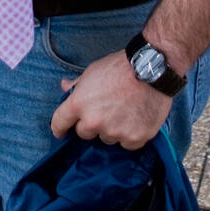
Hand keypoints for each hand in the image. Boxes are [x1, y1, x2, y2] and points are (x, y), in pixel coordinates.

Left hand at [50, 50, 171, 148]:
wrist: (151, 69)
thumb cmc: (120, 67)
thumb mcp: (92, 71)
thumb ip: (77, 84)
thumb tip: (65, 87)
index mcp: (79, 104)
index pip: (59, 123)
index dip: (59, 128)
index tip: (62, 131)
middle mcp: (94, 122)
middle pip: (84, 133)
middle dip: (90, 124)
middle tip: (104, 111)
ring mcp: (114, 132)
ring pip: (106, 138)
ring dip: (111, 129)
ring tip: (124, 111)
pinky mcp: (134, 139)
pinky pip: (126, 144)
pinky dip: (129, 135)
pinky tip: (136, 119)